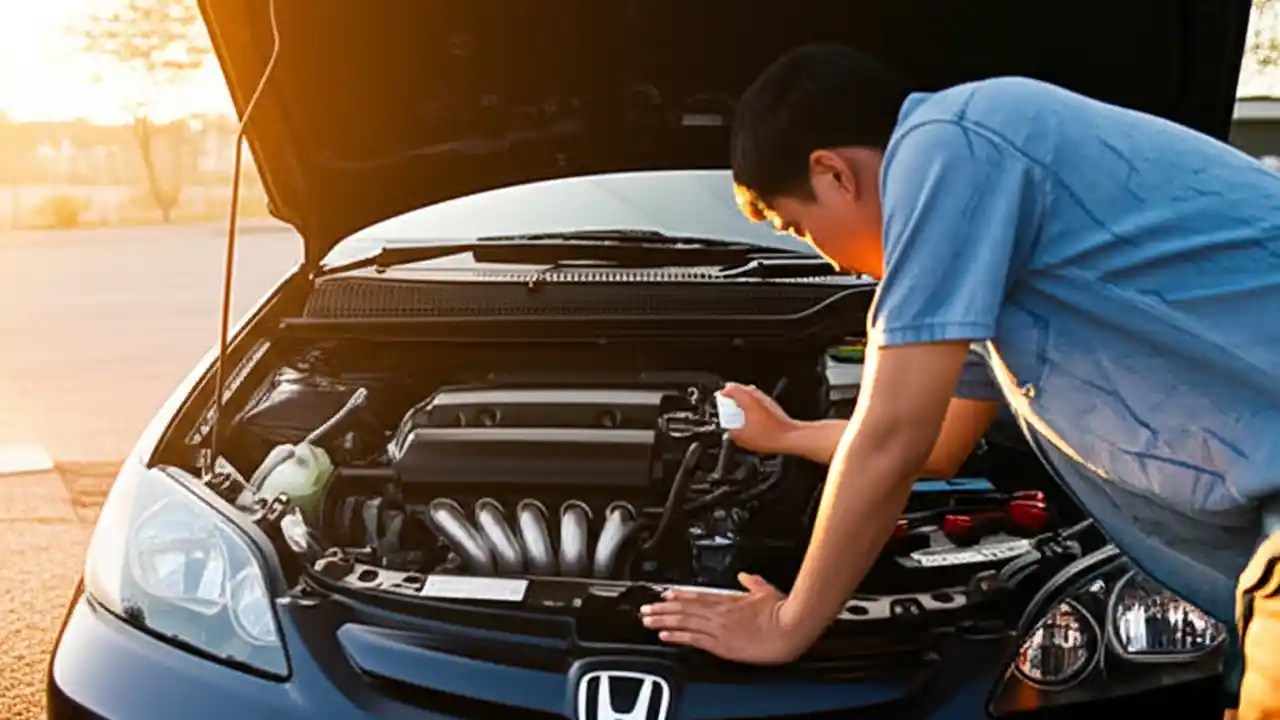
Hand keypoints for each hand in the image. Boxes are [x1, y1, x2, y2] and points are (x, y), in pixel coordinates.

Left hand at [639, 573, 809, 664]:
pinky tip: (664, 635)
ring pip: (684, 622)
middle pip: (685, 609)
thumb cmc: (782, 611)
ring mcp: (720, 629)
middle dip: (663, 609)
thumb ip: (753, 582)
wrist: (790, 628)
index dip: (679, 596)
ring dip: (663, 620)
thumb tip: (746, 576)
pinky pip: (694, 639)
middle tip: (646, 609)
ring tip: (648, 620)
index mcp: (730, 601)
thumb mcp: (766, 591)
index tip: (665, 594)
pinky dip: (677, 636)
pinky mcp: (723, 645)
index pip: (698, 596)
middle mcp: (720, 614)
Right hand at [719, 383, 798, 454]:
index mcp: (748, 400)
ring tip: (737, 408)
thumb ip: (732, 433)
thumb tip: (729, 433)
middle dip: (732, 394)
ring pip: (751, 393)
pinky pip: (759, 401)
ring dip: (743, 398)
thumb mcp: (743, 438)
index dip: (723, 392)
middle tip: (726, 401)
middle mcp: (758, 397)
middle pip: (742, 388)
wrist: (789, 437)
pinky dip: (752, 404)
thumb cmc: (770, 436)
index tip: (719, 397)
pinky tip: (750, 416)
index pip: (732, 388)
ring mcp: (767, 401)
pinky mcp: (773, 407)